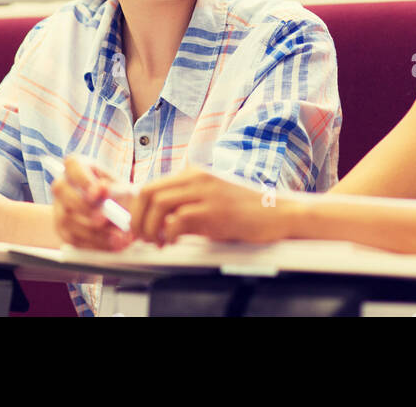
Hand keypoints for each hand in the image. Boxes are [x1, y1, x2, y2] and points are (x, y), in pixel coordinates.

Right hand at [52, 156, 131, 250]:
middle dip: (84, 206)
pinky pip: (73, 238)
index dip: (83, 178)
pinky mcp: (62, 230)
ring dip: (93, 230)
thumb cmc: (119, 197)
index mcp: (77, 167)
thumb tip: (102, 189)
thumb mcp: (121, 189)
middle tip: (104, 218)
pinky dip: (94, 244)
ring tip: (117, 236)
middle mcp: (63, 185)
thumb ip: (113, 189)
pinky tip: (112, 244)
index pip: (72, 164)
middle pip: (62, 191)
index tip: (100, 190)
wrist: (118, 217)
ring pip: (67, 218)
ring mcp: (59, 208)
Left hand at [132, 167, 290, 245]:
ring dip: (149, 227)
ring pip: (159, 203)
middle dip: (137, 218)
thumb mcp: (212, 199)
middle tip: (141, 236)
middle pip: (149, 191)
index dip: (137, 208)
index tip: (137, 226)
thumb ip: (188, 203)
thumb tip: (160, 220)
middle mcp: (197, 178)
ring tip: (156, 241)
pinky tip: (173, 242)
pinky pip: (178, 219)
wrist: (279, 212)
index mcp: (194, 174)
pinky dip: (169, 234)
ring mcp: (206, 193)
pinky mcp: (215, 211)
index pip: (152, 185)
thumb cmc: (247, 210)